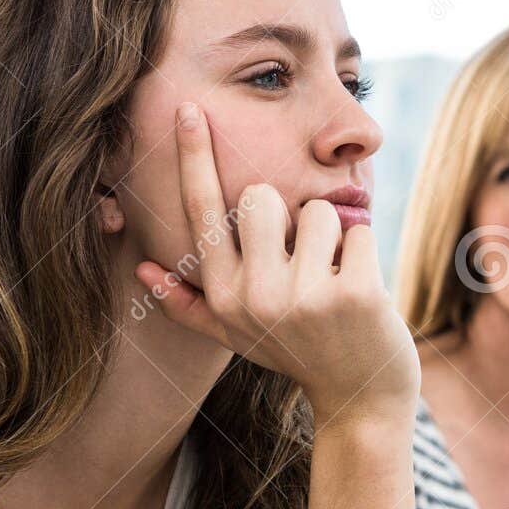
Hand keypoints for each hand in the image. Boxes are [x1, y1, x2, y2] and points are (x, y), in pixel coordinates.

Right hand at [134, 101, 418, 429]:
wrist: (360, 400)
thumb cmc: (298, 355)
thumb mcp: (237, 335)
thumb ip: (189, 304)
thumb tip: (142, 269)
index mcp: (223, 296)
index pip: (202, 211)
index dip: (193, 156)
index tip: (188, 108)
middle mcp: (254, 297)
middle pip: (263, 195)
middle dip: (290, 217)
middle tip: (305, 263)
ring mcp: (304, 298)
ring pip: (319, 209)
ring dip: (335, 237)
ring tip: (335, 281)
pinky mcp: (353, 294)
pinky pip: (359, 229)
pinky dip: (366, 252)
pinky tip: (363, 292)